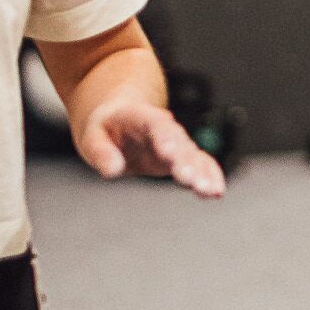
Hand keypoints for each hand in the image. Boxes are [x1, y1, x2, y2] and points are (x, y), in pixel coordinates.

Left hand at [75, 84, 225, 196]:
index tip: (169, 154)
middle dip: (186, 162)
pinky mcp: (182, 157)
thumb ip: (101, 152)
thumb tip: (113, 170)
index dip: (163, 139)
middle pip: (180, 143)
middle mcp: (165, 129)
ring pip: (193, 155)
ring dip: (202, 173)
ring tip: (210, 192)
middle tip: (191, 180)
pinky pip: (201, 164)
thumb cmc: (106, 129)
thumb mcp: (92, 137)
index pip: (155, 126)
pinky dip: (211, 175)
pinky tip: (217, 192)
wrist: (121, 119)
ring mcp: (176, 143)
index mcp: (141, 117)